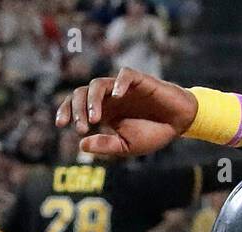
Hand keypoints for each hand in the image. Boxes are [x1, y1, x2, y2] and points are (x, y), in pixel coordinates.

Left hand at [55, 68, 196, 157]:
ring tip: (95, 119)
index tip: (61, 125)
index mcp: (104, 110)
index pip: (77, 104)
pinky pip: (125, 75)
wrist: (180, 123)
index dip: (66, 111)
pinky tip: (118, 96)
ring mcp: (123, 87)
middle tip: (81, 128)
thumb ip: (105, 145)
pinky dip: (119, 83)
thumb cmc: (154, 133)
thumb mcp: (127, 146)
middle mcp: (109, 96)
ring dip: (92, 101)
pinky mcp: (140, 81)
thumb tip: (81, 144)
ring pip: (97, 84)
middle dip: (77, 109)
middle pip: (81, 93)